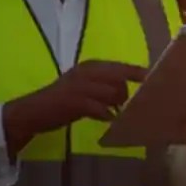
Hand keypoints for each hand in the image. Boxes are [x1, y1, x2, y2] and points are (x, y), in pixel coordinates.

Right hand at [2, 60, 146, 158]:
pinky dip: (106, 114)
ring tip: (118, 112)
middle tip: (131, 103)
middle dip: (129, 91)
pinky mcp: (74, 101)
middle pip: (119, 77)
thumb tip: (127, 93)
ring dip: (119, 104)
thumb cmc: (61, 102)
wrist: (32, 112)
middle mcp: (86, 72)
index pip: (120, 66)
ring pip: (112, 91)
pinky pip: (99, 108)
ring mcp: (80, 86)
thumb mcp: (84, 88)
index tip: (153, 79)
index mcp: (90, 66)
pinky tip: (108, 119)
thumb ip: (104, 88)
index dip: (137, 72)